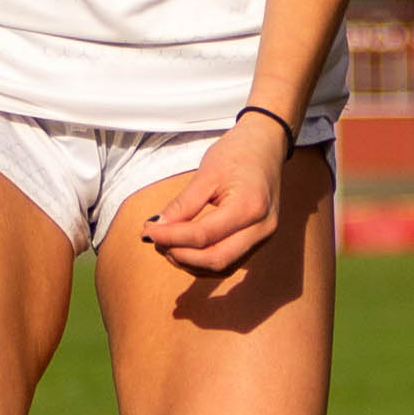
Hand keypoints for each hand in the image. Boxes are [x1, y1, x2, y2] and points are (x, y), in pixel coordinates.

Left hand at [145, 112, 293, 274]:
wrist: (266, 146)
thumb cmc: (237, 153)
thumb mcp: (206, 173)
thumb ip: (183, 205)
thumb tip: (157, 229)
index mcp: (249, 207)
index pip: (204, 235)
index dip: (171, 237)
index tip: (147, 231)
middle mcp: (261, 228)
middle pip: (216, 259)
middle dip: (180, 255)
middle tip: (156, 240)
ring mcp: (263, 237)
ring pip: (222, 267)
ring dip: (190, 262)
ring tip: (167, 244)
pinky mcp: (258, 241)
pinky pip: (229, 263)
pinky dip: (203, 262)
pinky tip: (185, 249)